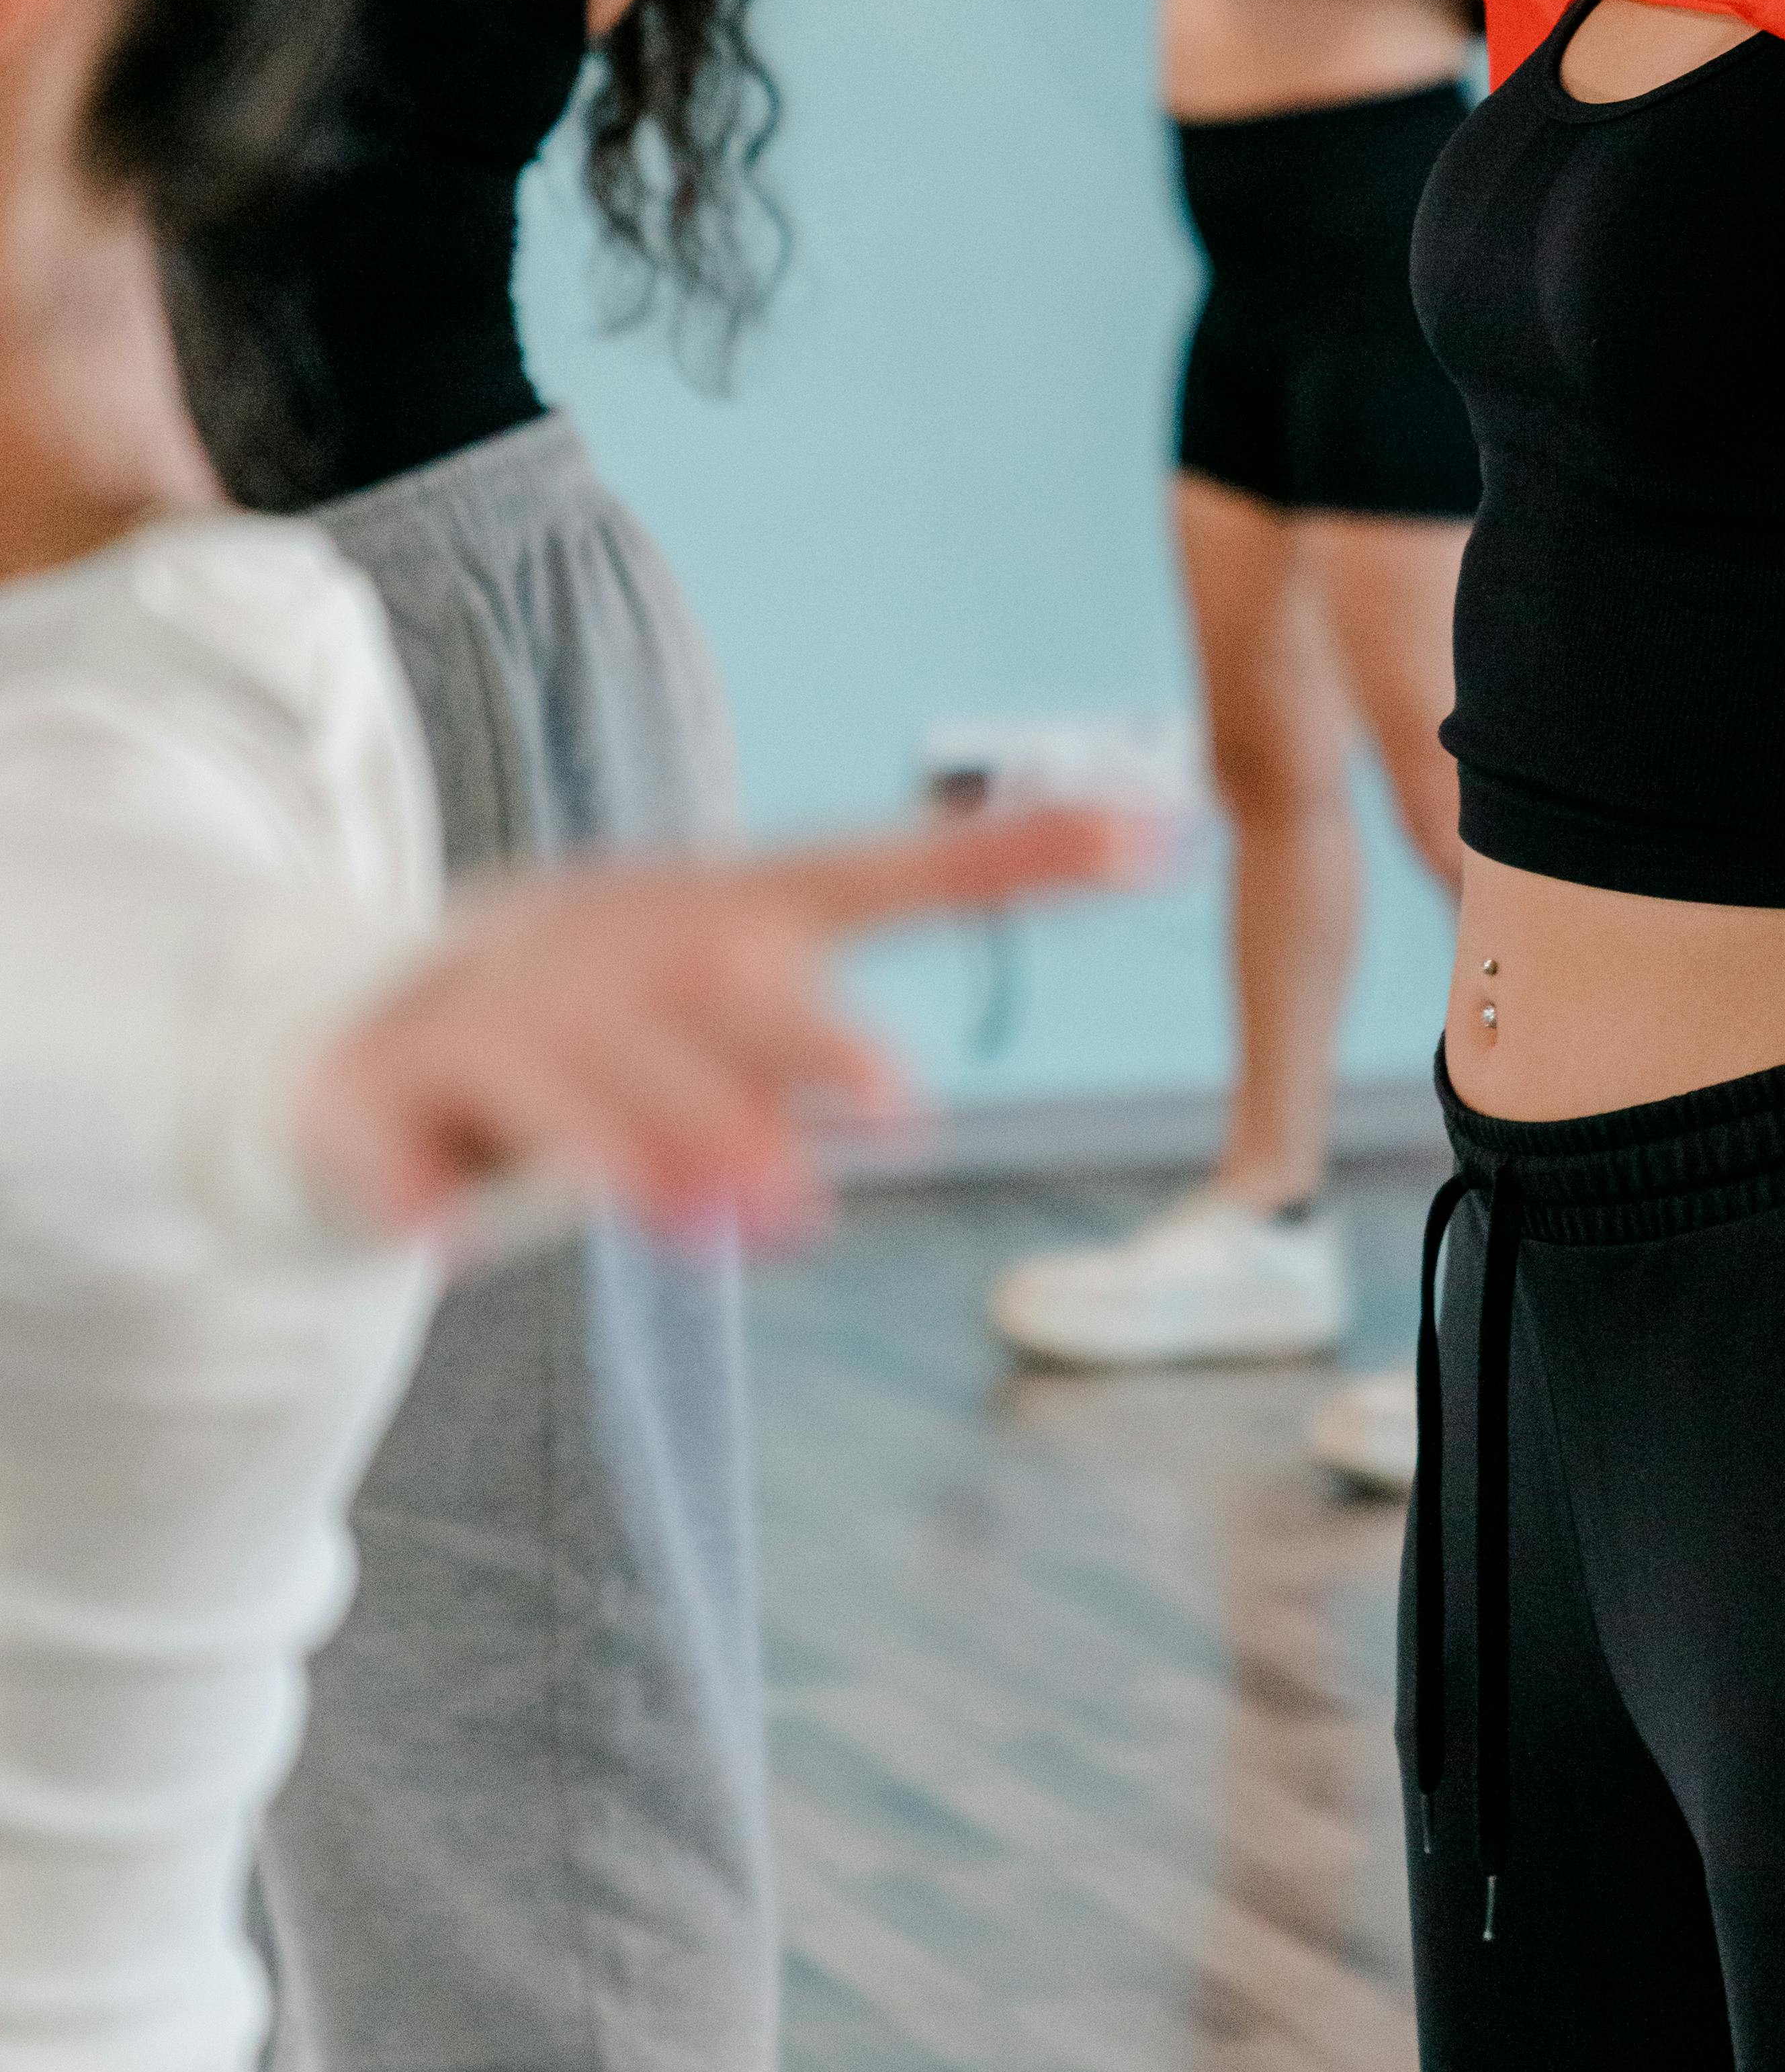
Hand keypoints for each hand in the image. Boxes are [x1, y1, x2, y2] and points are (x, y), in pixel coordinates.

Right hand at [292, 802, 1154, 1249]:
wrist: (344, 1017)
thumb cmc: (585, 1022)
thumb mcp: (707, 1012)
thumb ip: (809, 1056)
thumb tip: (897, 1106)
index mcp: (708, 911)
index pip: (874, 872)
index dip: (1012, 853)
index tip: (1153, 835)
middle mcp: (606, 941)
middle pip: (713, 980)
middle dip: (797, 1043)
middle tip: (893, 1112)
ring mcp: (483, 1009)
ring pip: (573, 1071)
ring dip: (653, 1140)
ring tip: (732, 1214)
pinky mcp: (373, 1084)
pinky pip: (400, 1136)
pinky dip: (422, 1185)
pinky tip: (444, 1237)